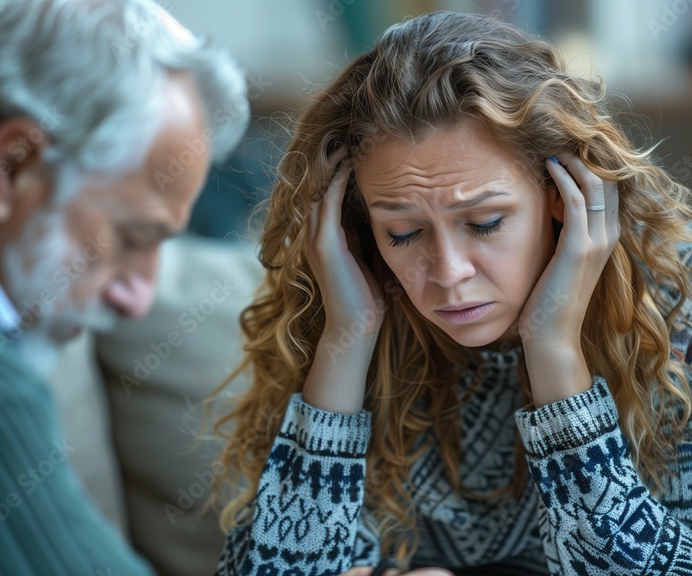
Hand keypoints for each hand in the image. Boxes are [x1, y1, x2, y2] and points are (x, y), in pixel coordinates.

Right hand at [305, 148, 384, 339]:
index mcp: (323, 236)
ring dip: (333, 163)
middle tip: (348, 131)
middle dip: (331, 159)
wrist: (357, 326)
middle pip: (317, 184)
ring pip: (320, 188)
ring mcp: (315, 238)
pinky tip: (350, 161)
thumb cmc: (367, 294)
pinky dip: (338, 180)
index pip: (325, 192)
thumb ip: (362, 232)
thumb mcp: (364, 254)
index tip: (354, 144)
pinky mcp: (324, 245)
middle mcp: (312, 234)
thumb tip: (378, 208)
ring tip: (348, 138)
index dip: (336, 167)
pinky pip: (328, 202)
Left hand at [519, 154, 619, 350]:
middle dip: (587, 158)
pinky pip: (577, 201)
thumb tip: (546, 205)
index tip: (568, 150)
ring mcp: (597, 241)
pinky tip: (549, 167)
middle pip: (609, 181)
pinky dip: (564, 180)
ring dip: (574, 163)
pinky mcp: (580, 247)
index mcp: (606, 238)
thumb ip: (560, 233)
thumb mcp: (558, 258)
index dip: (592, 167)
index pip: (609, 190)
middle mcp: (608, 236)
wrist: (552, 334)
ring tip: (554, 148)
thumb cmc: (548, 300)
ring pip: (596, 186)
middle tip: (561, 141)